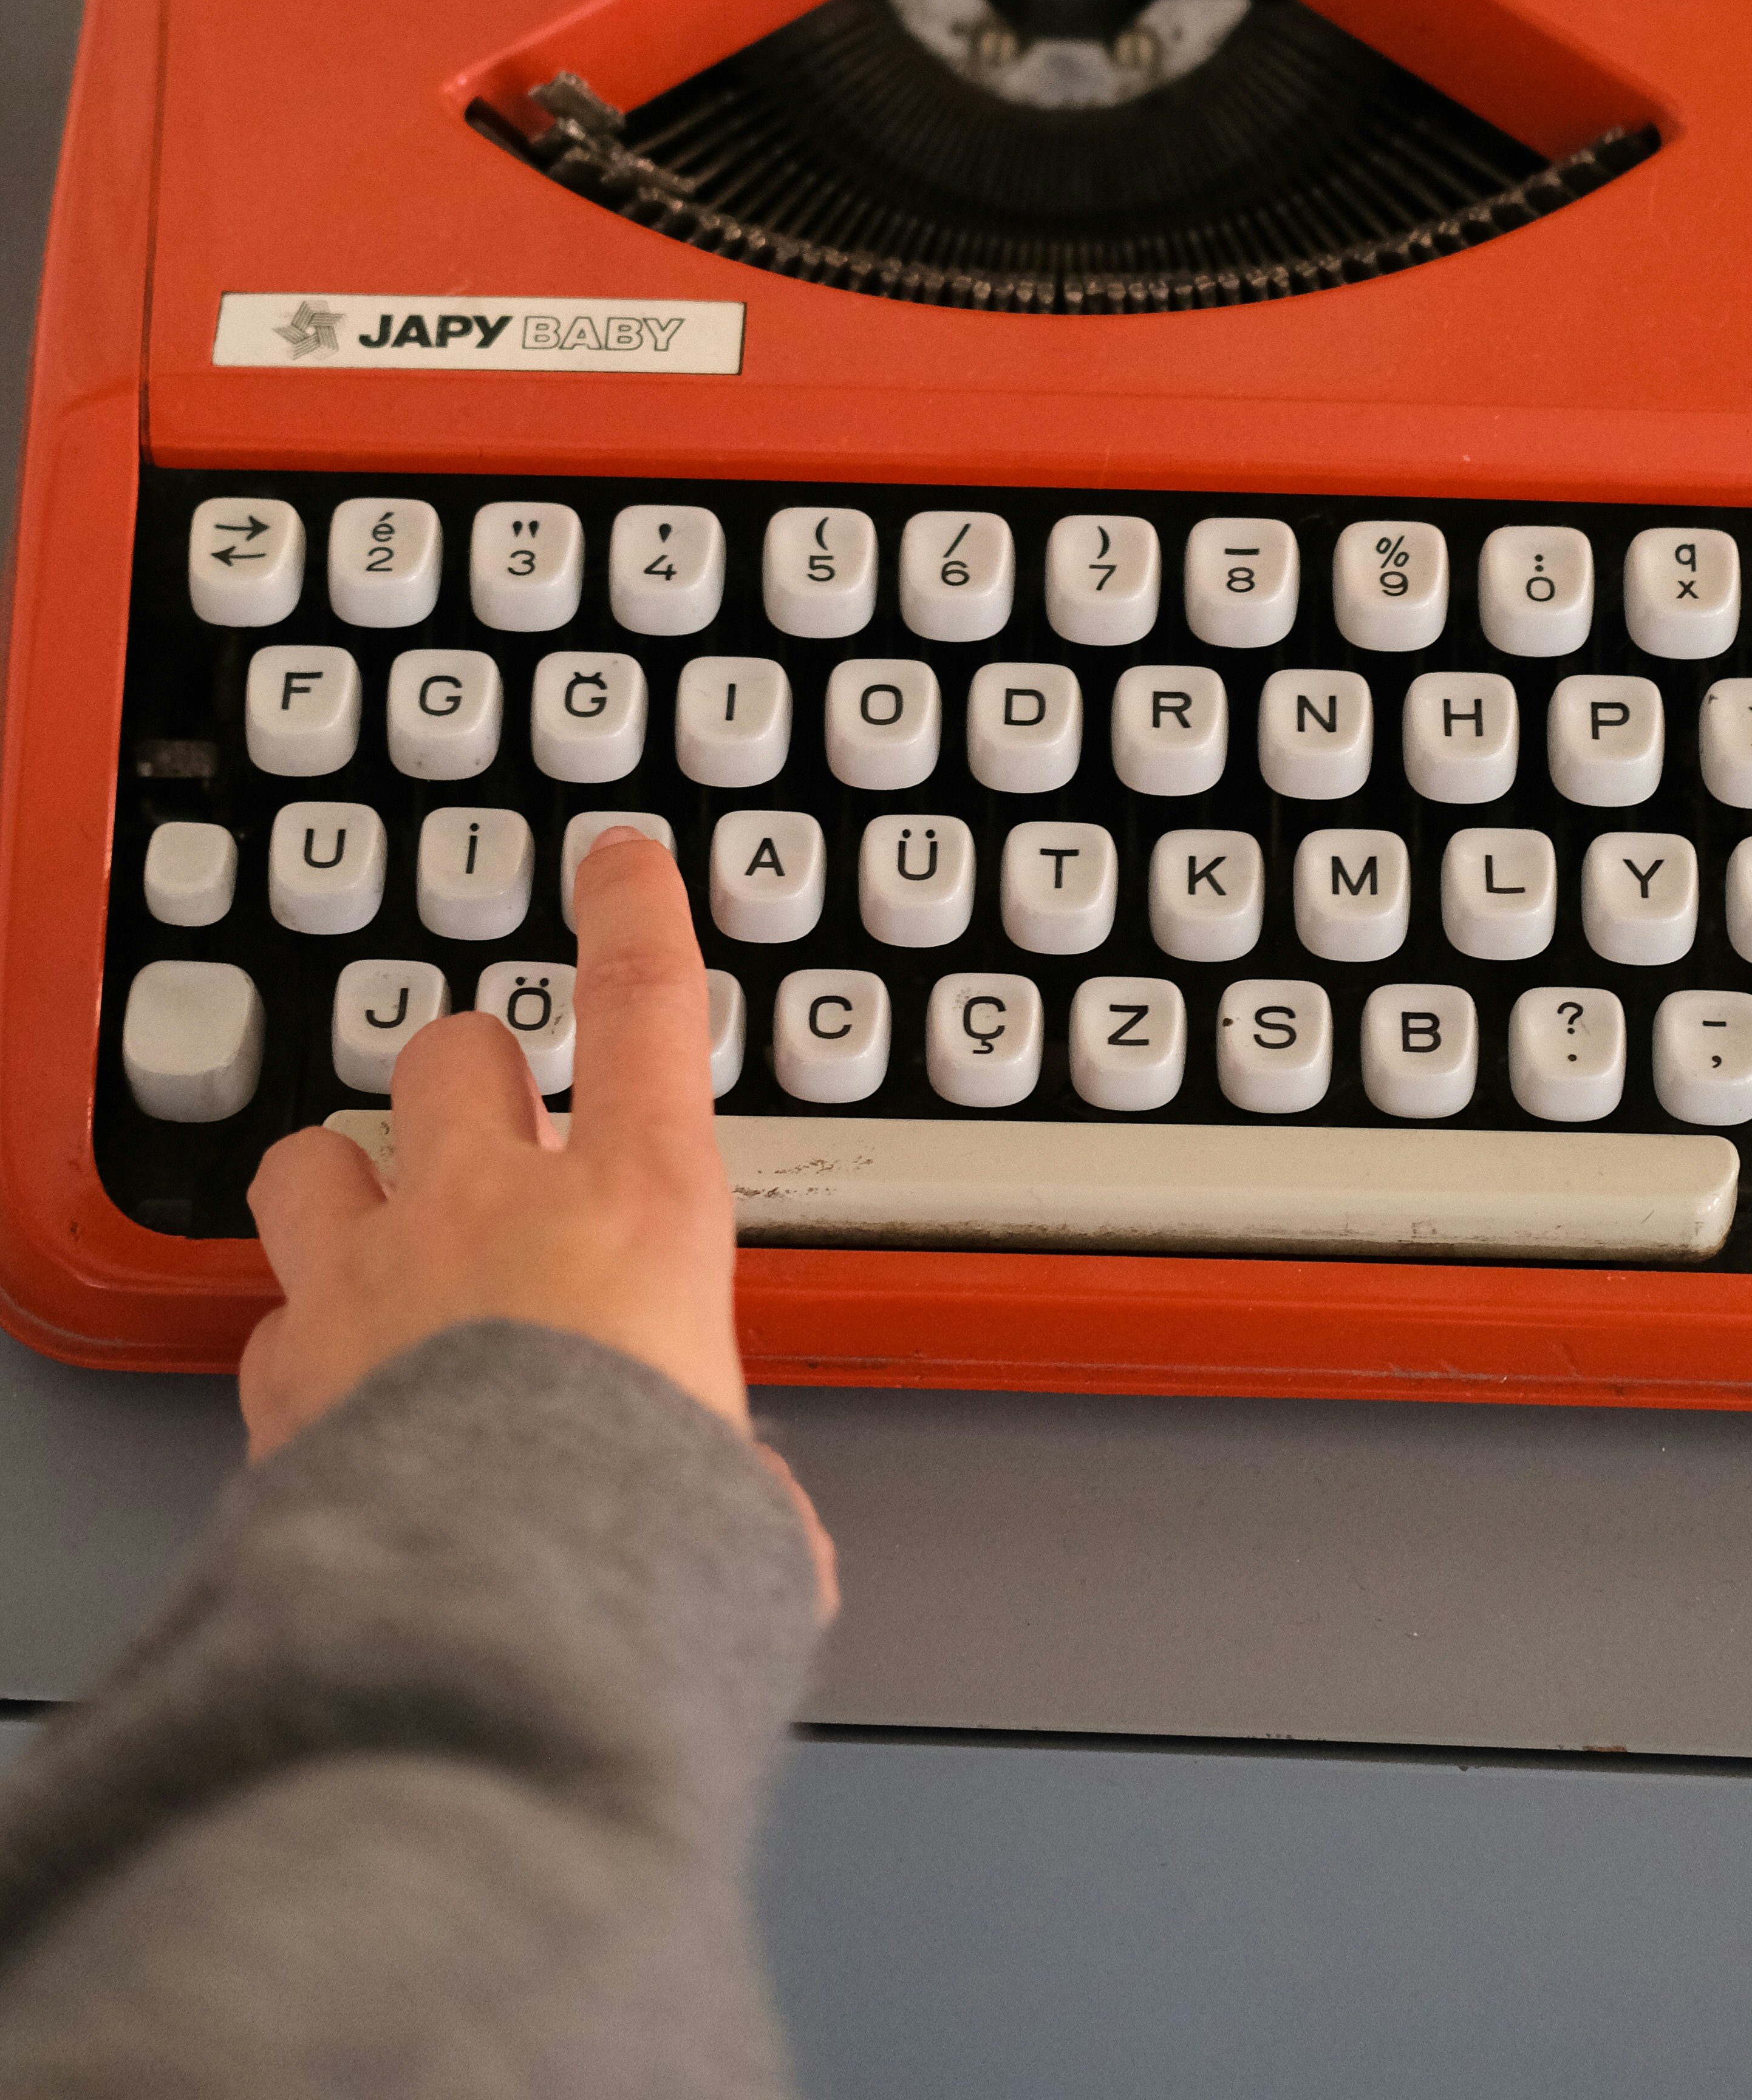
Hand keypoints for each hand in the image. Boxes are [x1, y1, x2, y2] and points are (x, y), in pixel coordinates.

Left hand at [240, 837, 832, 1601]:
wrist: (480, 1622)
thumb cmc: (628, 1551)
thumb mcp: (739, 1504)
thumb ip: (735, 1482)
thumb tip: (743, 1527)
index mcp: (639, 1215)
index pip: (644, 1009)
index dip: (635, 917)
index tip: (623, 865)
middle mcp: (494, 1213)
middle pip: (452, 1053)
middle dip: (468, 1076)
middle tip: (490, 1124)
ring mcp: (375, 1281)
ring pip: (317, 1157)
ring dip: (344, 1181)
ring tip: (371, 1227)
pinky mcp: (290, 1371)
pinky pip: (271, 1321)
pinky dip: (297, 1344)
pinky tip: (327, 1385)